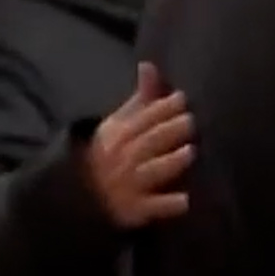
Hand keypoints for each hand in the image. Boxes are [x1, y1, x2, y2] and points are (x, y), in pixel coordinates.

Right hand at [85, 63, 193, 227]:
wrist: (83, 196)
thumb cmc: (113, 153)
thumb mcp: (121, 124)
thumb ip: (142, 99)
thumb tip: (149, 65)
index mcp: (118, 134)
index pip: (141, 119)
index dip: (160, 109)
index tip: (182, 99)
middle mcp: (121, 158)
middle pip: (146, 143)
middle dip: (167, 131)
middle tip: (191, 122)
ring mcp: (128, 185)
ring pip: (149, 172)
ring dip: (169, 162)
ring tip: (191, 152)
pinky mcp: (135, 210)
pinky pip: (152, 208)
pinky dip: (168, 205)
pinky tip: (186, 201)